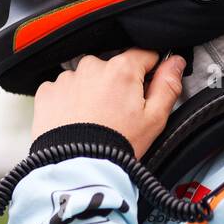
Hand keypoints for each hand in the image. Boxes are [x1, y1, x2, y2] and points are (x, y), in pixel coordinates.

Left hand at [31, 50, 185, 156]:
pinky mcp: (47, 92)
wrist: (77, 168)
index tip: (145, 90)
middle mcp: (91, 66)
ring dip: (91, 92)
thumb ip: (168, 85)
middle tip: (117, 114)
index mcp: (122, 69)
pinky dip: (68, 101)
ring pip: (86, 79)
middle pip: (112, 68)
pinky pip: (62, 90)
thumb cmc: (116, 145)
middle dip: (117, 85)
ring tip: (94, 121)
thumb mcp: (155, 118)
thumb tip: (176, 63)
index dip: (149, 72)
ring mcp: (66, 78)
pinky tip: (75, 120)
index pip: (144, 55)